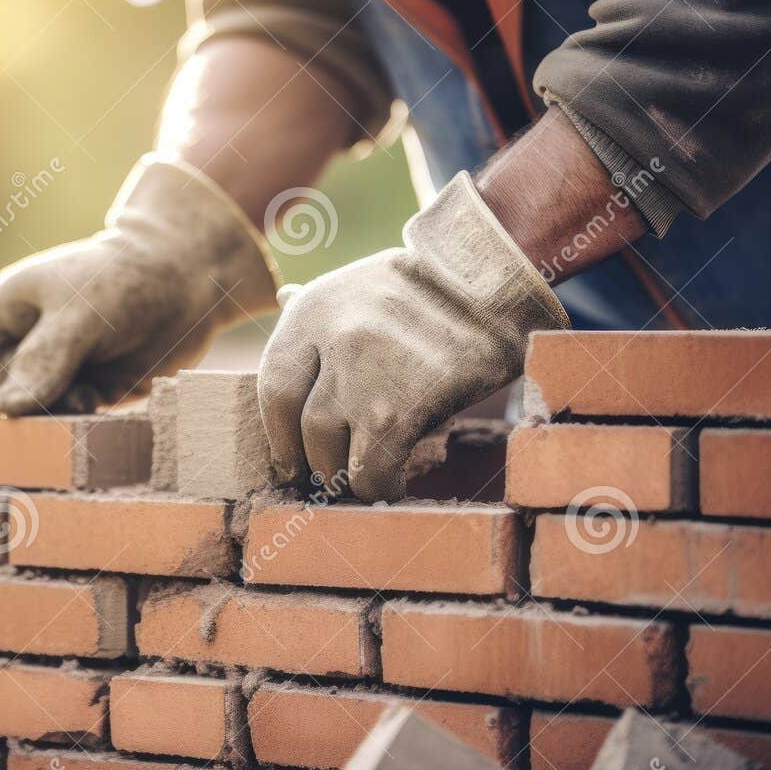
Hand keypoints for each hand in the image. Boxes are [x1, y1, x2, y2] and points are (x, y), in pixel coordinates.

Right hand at [0, 154, 279, 415]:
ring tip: (90, 394)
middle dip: (14, 411)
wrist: (191, 281)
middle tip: (20, 426)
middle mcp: (26, 342)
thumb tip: (6, 411)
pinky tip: (101, 408)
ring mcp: (57, 371)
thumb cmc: (128, 280)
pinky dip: (81, 429)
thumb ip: (47, 358)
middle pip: (2, 390)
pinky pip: (71, 426)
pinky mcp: (90, 395)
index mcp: (10, 306)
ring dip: (57, 419)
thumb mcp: (83, 311)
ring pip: (37, 416)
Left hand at [257, 171, 569, 501]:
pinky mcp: (404, 407)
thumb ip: (315, 303)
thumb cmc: (426, 291)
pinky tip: (390, 484)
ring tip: (362, 478)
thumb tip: (280, 295)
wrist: (498, 289)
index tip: (293, 456)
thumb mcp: (359, 282)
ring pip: (330, 454)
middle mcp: (333, 338)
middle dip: (312, 460)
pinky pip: (372, 470)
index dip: (279, 433)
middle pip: (300, 427)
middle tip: (327, 475)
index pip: (272, 387)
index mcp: (313, 309)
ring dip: (344, 478)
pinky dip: (377, 487)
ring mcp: (367, 373)